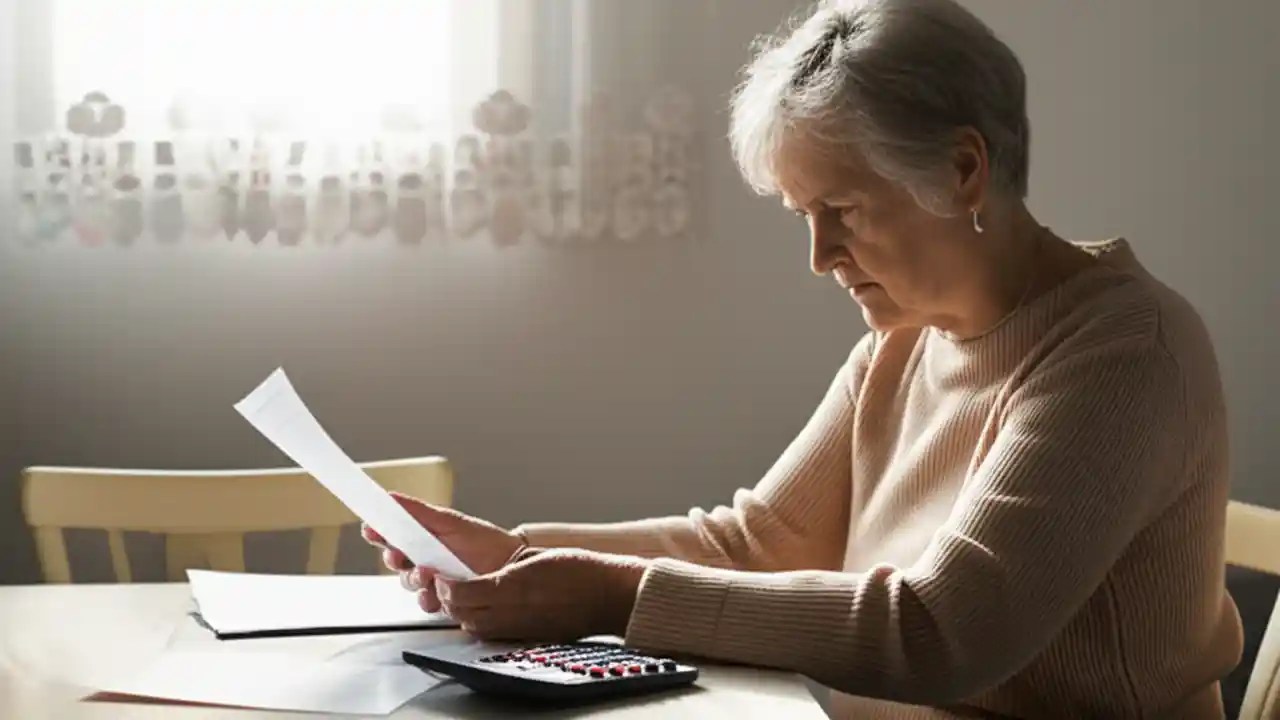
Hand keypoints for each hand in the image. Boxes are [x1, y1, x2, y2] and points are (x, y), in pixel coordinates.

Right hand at [360, 493, 524, 610]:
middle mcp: (424, 560)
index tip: (370, 528)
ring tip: (426, 572)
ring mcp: (433, 582)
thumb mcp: (449, 522)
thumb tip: (390, 497)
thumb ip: (417, 512)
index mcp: (423, 538)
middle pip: (395, 561)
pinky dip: (429, 597)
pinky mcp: (444, 601)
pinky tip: (438, 590)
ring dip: (413, 578)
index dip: (378, 532)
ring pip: (408, 583)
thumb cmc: (483, 541)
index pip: (392, 535)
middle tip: (396, 555)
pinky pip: (426, 602)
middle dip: (392, 557)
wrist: (510, 564)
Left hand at [436, 548, 648, 641]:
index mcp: (512, 587)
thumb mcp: (537, 558)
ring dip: (465, 615)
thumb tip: (485, 575)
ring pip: (477, 629)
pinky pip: (496, 635)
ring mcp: (521, 628)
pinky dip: (485, 625)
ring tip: (466, 600)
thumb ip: (507, 570)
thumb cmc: (581, 571)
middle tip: (447, 587)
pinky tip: (490, 613)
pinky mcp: (530, 637)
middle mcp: (513, 612)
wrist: (609, 595)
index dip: (446, 586)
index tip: (442, 576)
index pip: (461, 593)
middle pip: (464, 614)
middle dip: (450, 601)